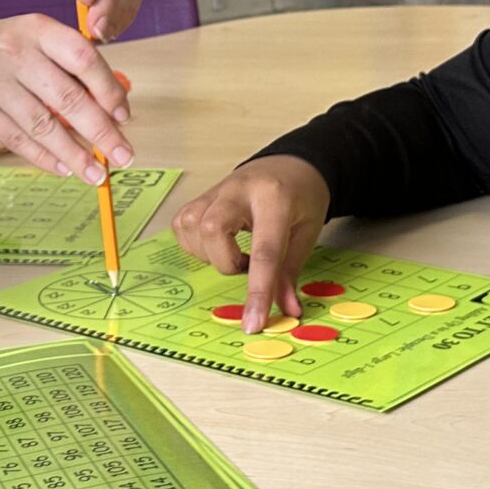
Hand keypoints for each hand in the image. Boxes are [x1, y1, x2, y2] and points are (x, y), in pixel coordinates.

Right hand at [0, 11, 134, 179]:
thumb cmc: (6, 47)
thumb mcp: (39, 39)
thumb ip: (73, 67)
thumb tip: (115, 108)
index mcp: (39, 30)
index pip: (83, 58)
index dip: (108, 90)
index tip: (124, 117)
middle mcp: (16, 54)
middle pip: (67, 97)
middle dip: (101, 132)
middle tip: (124, 156)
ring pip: (43, 125)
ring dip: (75, 154)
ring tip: (97, 174)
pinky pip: (18, 140)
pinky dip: (44, 158)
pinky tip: (65, 169)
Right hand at [173, 156, 330, 333]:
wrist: (289, 164)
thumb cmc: (301, 198)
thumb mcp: (307, 233)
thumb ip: (291, 273)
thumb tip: (288, 311)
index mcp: (275, 199)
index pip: (265, 251)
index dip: (258, 292)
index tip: (253, 324)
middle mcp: (239, 190)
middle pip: (212, 229)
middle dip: (225, 262)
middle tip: (245, 265)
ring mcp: (216, 190)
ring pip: (191, 226)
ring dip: (209, 253)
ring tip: (233, 253)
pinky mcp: (201, 196)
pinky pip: (182, 223)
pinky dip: (194, 243)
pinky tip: (216, 245)